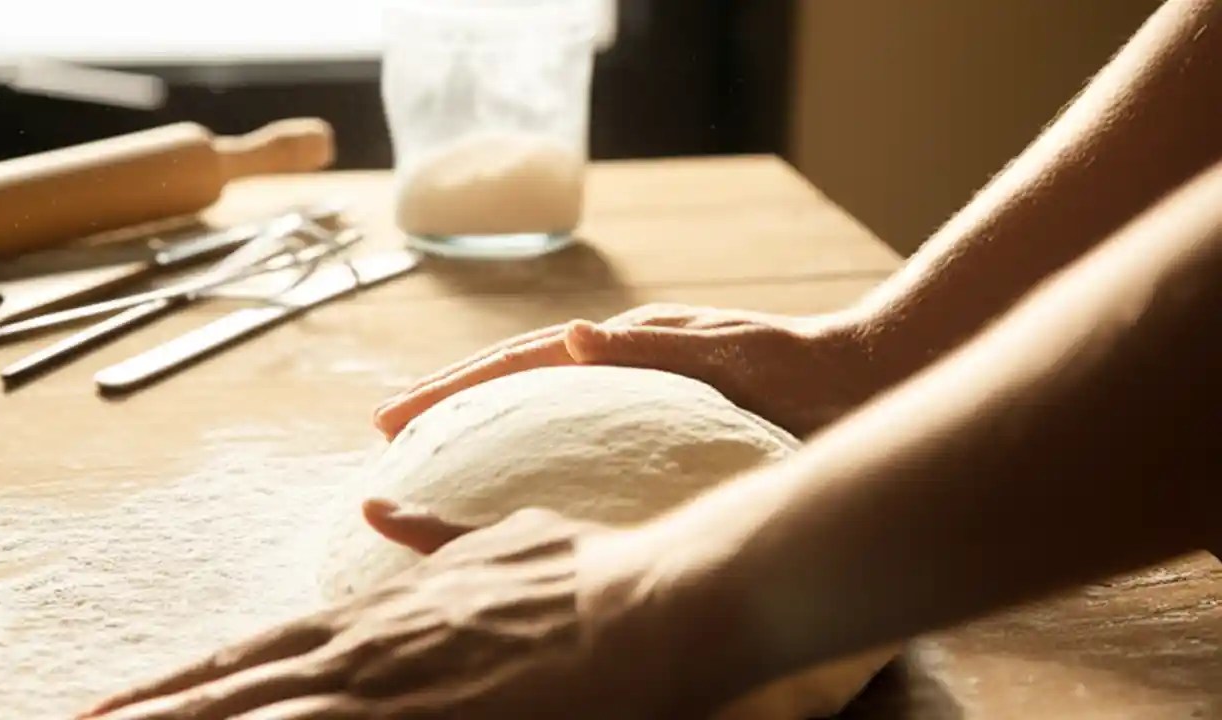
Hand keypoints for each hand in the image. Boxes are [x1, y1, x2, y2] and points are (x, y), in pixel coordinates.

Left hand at [80, 505, 676, 719]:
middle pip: (238, 683)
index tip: (126, 698)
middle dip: (157, 708)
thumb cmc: (589, 574)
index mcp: (386, 610)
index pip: (260, 649)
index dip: (187, 678)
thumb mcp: (504, 539)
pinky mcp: (429, 714)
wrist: (653, 600)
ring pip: (262, 709)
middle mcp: (372, 644)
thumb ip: (435, 534)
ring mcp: (394, 681)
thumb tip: (378, 506)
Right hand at [374, 304, 884, 439]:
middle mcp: (619, 359)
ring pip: (536, 401)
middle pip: (513, 378)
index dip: (454, 388)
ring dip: (479, 418)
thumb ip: (651, 346)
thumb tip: (571, 334)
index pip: (519, 363)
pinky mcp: (654, 413)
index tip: (394, 413)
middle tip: (387, 427)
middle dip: (448, 400)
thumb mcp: (727, 354)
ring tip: (428, 446)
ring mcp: (632, 384)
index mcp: (625, 345)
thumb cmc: (800, 368)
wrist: (856, 376)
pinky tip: (514, 468)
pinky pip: (573, 425)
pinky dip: (529, 439)